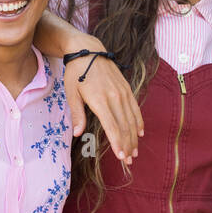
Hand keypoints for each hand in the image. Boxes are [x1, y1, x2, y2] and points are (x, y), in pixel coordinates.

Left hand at [63, 44, 142, 165]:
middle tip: (128, 161)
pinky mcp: (126, 89)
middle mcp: (114, 97)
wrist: (88, 51)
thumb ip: (77, 114)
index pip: (112, 127)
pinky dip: (139, 122)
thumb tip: (78, 133)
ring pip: (132, 119)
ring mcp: (122, 93)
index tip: (121, 157)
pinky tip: (140, 133)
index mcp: (100, 100)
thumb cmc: (76, 73)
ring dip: (134, 137)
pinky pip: (135, 108)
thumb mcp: (71, 93)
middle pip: (124, 126)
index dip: (118, 143)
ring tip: (134, 151)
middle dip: (127, 145)